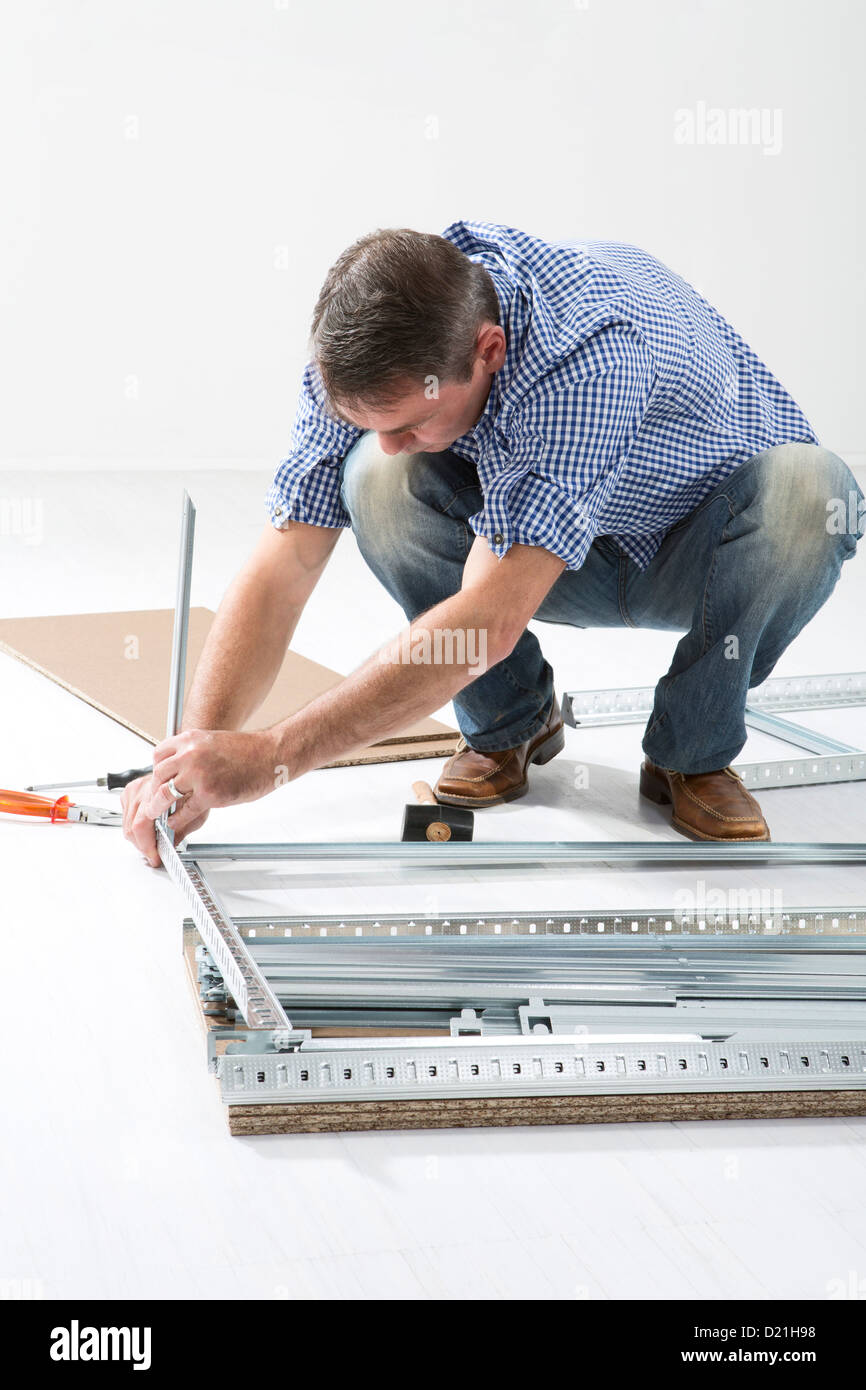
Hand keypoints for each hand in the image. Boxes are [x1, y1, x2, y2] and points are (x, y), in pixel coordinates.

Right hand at [121, 772, 203, 866]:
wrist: (187, 771)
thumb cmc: (193, 786)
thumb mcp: (196, 810)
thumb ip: (181, 829)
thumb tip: (170, 846)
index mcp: (156, 794)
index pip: (141, 826)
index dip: (147, 847)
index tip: (154, 857)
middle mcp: (141, 790)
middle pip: (131, 828)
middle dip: (143, 846)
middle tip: (154, 854)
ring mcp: (133, 790)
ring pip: (126, 825)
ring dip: (138, 838)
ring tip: (152, 842)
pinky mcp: (129, 792)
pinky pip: (125, 816)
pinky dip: (134, 826)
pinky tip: (148, 828)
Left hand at [140, 728, 280, 860]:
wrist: (270, 755)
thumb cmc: (248, 750)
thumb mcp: (212, 742)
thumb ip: (193, 754)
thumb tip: (179, 771)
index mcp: (190, 739)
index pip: (158, 756)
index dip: (156, 772)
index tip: (157, 782)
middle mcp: (190, 755)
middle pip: (158, 776)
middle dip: (154, 792)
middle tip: (154, 802)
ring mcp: (198, 775)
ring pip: (165, 795)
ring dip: (157, 808)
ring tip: (156, 815)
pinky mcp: (210, 794)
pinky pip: (184, 811)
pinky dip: (177, 820)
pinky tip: (176, 823)